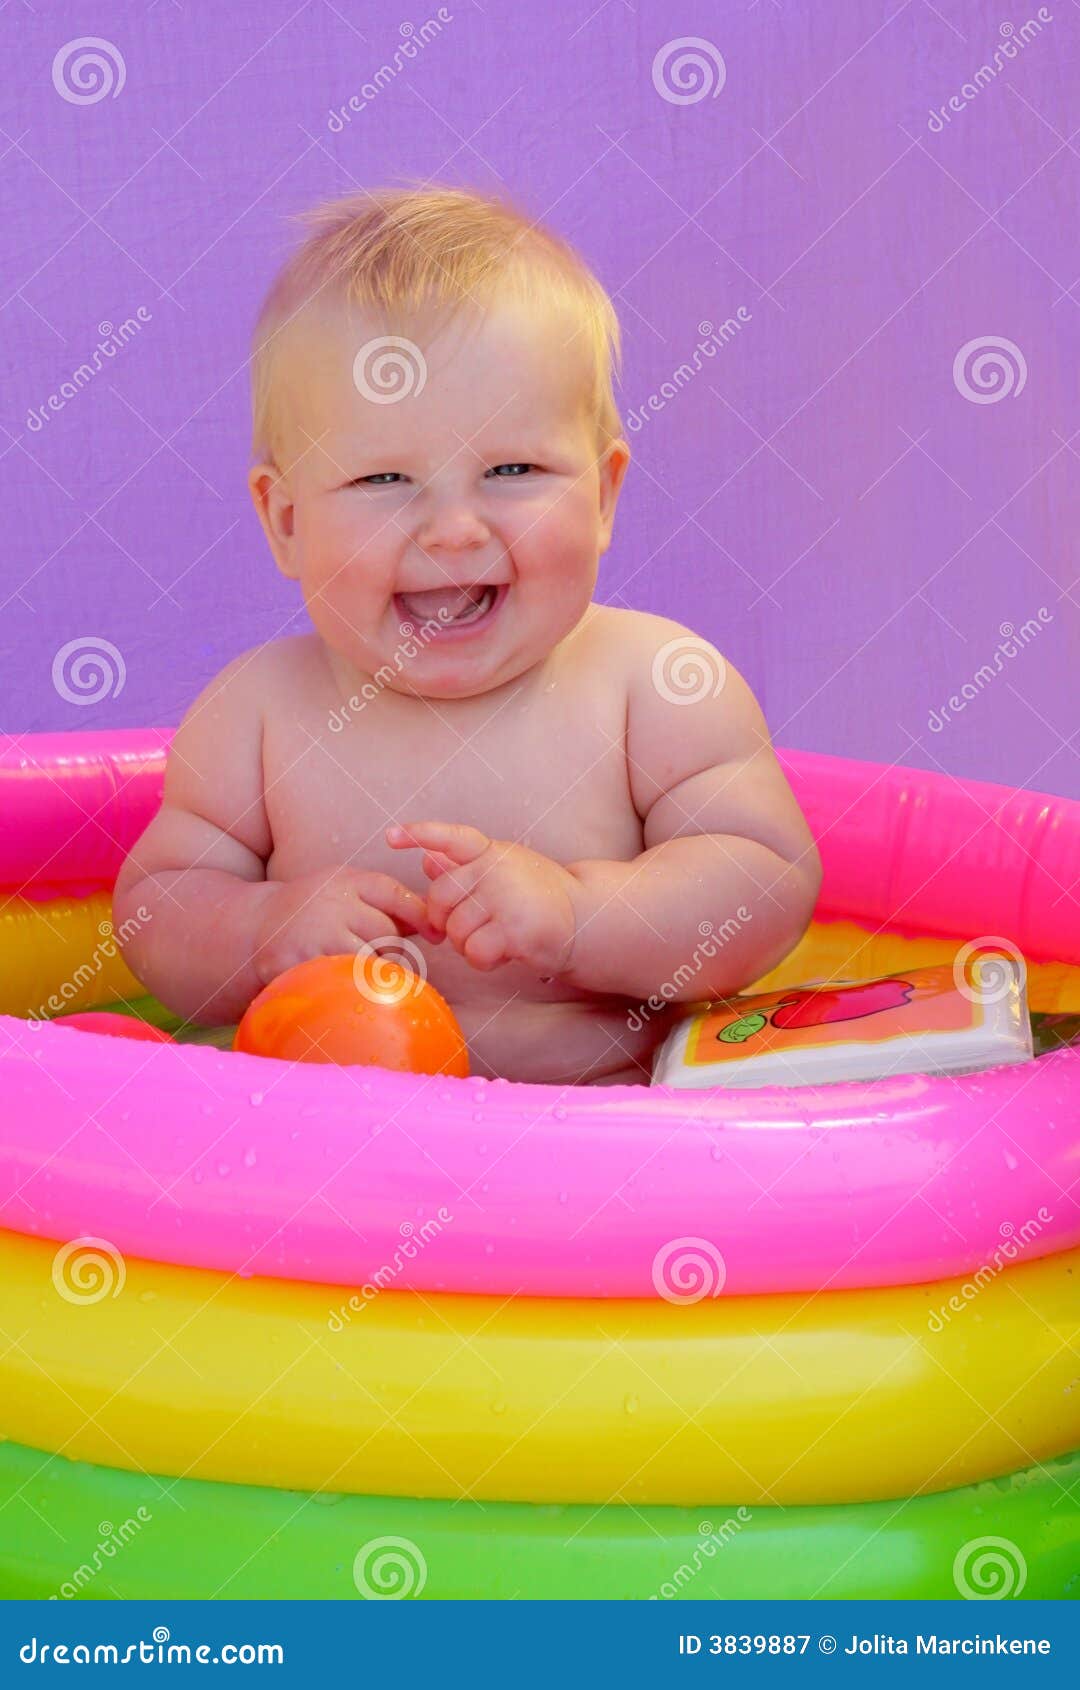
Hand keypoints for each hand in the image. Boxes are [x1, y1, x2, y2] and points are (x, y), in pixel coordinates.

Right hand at [252, 864, 442, 986]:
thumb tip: (438, 924)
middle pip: (388, 934)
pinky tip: (341, 982)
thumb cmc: (315, 911)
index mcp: (347, 881)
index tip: (437, 934)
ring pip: (370, 961)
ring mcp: (316, 934)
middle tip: (373, 953)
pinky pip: (345, 982)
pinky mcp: (302, 963)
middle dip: (390, 948)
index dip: (421, 916)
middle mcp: (332, 903)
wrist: (255, 928)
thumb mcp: (348, 893)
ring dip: (371, 971)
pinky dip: (350, 986)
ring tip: (354, 967)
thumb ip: (390, 904)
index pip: (396, 895)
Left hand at [386, 821, 580, 975]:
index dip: (419, 834)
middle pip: (440, 898)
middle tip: (472, 927)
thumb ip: (464, 867)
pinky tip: (504, 953)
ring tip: (496, 938)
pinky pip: (475, 952)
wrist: (587, 918)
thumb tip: (426, 859)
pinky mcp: (515, 930)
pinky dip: (484, 961)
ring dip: (469, 944)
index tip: (390, 836)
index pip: (451, 838)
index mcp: (491, 851)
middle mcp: (497, 869)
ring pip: (456, 931)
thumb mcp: (503, 871)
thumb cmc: (539, 895)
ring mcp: (506, 898)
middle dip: (446, 920)